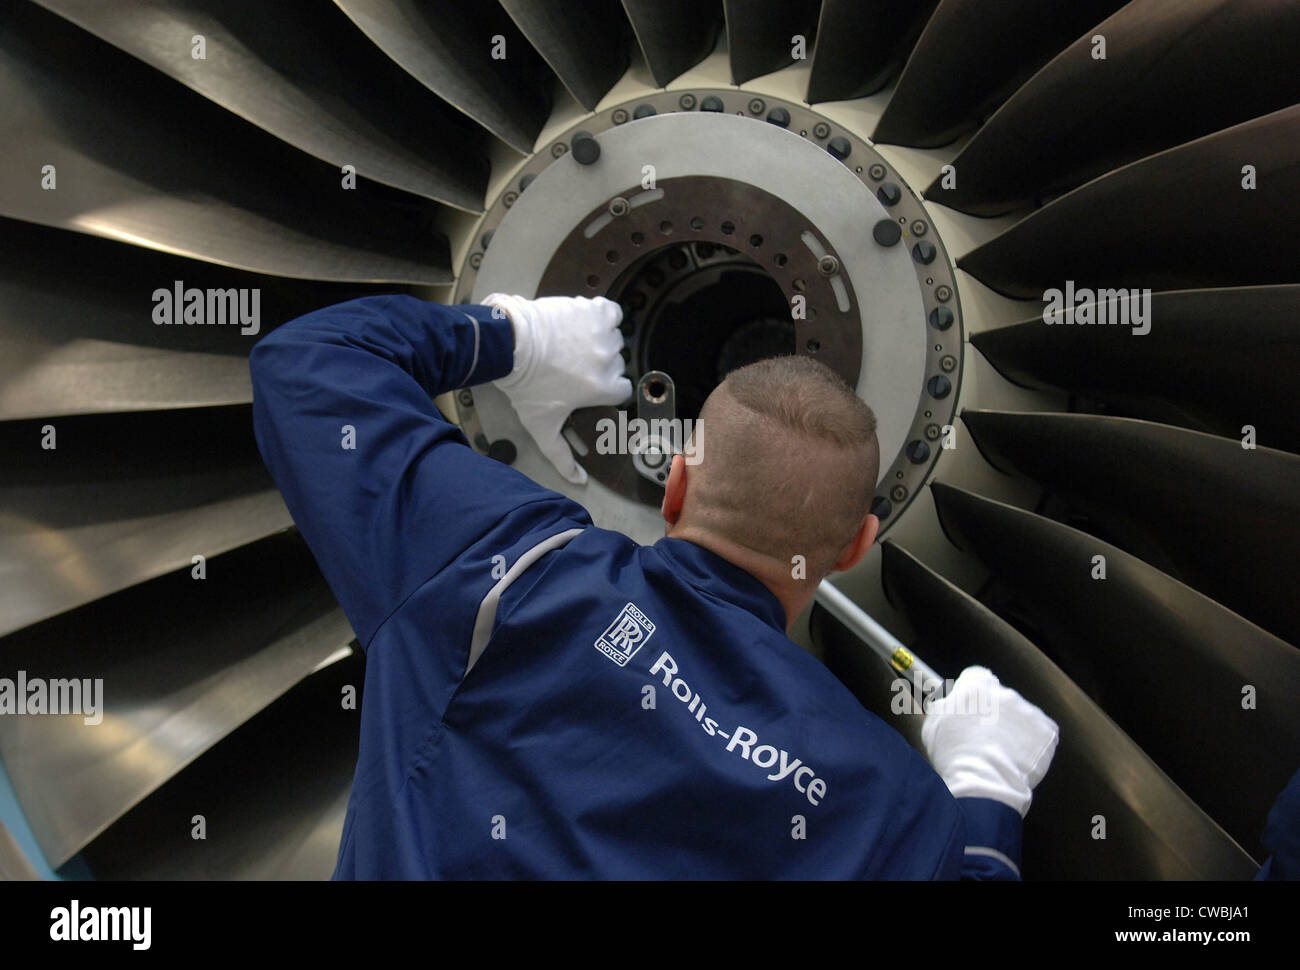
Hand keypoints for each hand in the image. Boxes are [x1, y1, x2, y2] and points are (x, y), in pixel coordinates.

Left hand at [483, 293, 631, 483]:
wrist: (510, 345)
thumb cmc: (526, 386)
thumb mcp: (543, 426)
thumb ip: (562, 455)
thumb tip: (579, 481)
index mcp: (605, 389)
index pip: (621, 389)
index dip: (604, 387)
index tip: (587, 384)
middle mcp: (611, 361)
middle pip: (616, 362)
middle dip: (597, 363)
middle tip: (572, 363)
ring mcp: (604, 334)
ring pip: (613, 337)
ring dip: (598, 339)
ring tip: (573, 342)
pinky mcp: (594, 310)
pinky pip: (611, 311)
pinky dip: (602, 314)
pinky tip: (585, 320)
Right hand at [921, 666, 1058, 816]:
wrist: (984, 782)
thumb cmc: (954, 755)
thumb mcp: (933, 724)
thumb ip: (942, 705)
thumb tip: (946, 702)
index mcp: (976, 686)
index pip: (977, 676)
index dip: (973, 693)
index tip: (970, 706)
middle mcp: (1005, 692)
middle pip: (1000, 697)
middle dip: (994, 714)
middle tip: (983, 738)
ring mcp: (1028, 711)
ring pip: (1020, 716)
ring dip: (1013, 729)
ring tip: (1000, 754)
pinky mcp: (1047, 730)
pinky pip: (1040, 733)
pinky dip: (1032, 744)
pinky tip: (1018, 759)